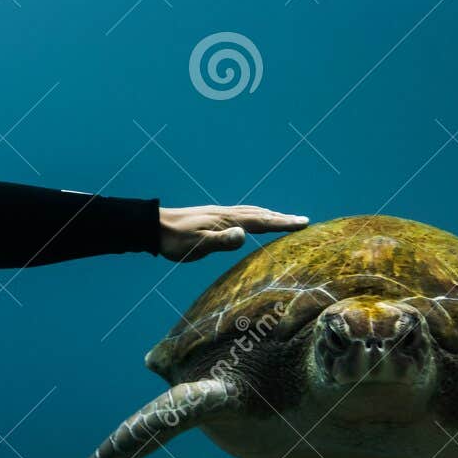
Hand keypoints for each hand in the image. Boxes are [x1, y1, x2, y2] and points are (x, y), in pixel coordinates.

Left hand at [158, 205, 308, 262]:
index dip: (283, 222)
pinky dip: (255, 215)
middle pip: (261, 214)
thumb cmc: (175, 241)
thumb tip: (244, 235)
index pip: (261, 221)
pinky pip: (241, 214)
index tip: (303, 222)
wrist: (154, 227)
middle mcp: (227, 214)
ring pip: (251, 212)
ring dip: (270, 215)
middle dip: (282, 217)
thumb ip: (221, 241)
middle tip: (303, 220)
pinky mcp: (213, 217)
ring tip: (284, 218)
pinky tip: (251, 221)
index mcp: (227, 221)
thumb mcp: (197, 245)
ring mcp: (220, 214)